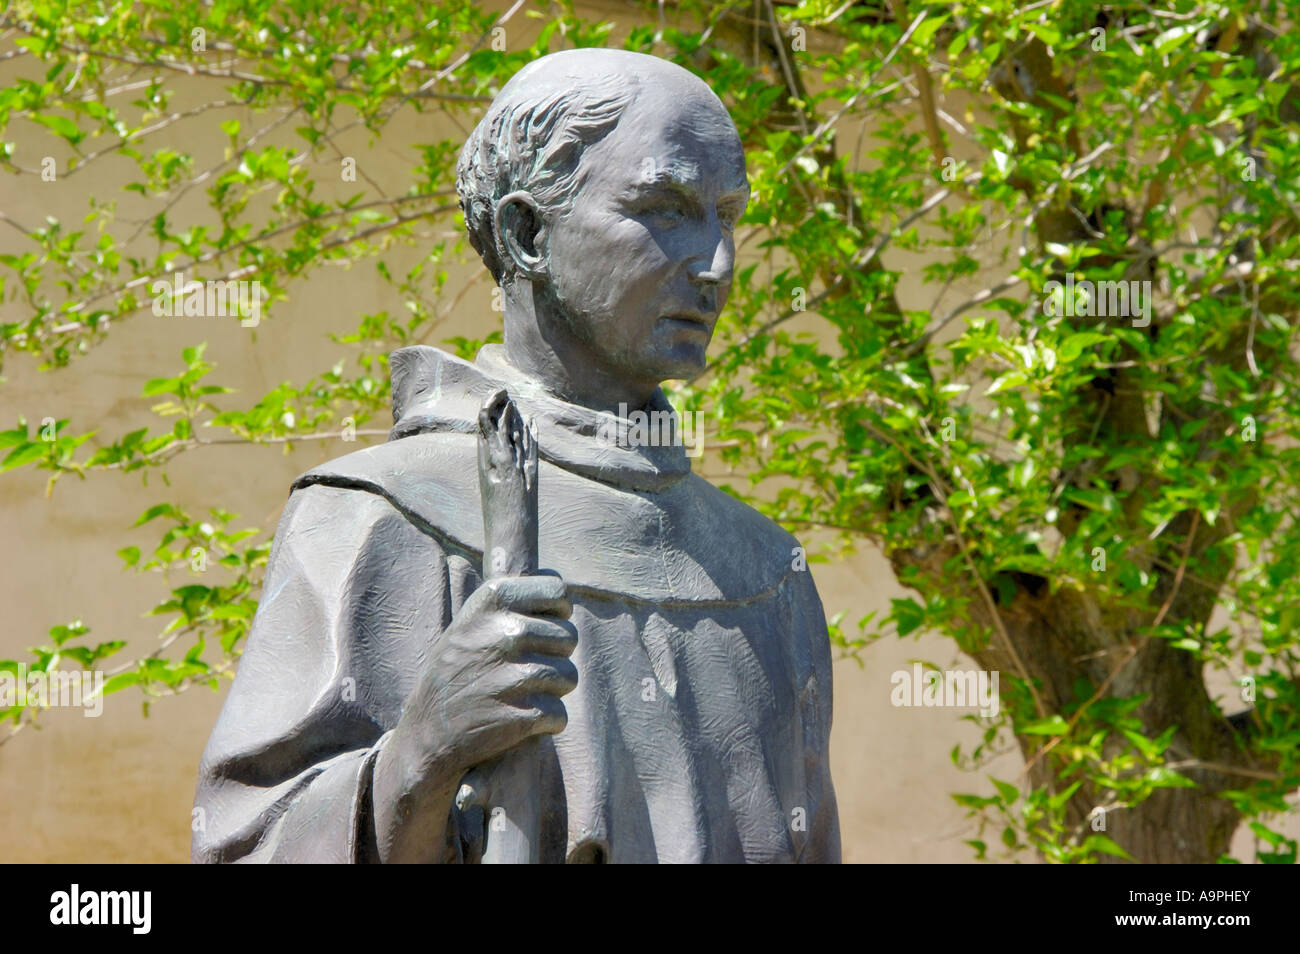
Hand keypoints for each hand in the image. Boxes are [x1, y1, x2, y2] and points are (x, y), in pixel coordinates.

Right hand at [371, 573, 575, 861]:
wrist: (426, 732)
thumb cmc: (456, 671)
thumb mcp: (471, 622)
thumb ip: (512, 604)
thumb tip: (563, 591)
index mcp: (493, 599)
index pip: (557, 591)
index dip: (556, 614)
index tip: (539, 630)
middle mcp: (506, 632)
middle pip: (569, 637)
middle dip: (554, 656)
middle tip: (521, 671)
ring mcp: (515, 675)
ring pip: (569, 676)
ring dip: (551, 691)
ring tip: (518, 695)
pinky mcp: (523, 716)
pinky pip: (560, 714)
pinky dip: (546, 722)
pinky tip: (519, 720)